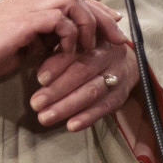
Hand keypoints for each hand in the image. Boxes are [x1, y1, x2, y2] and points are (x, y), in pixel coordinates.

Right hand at [0, 0, 122, 88]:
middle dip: (102, 15)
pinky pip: (60, 21)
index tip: (113, 21)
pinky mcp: (25, 20)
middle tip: (116, 36)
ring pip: (72, 3)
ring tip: (90, 47)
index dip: (95, 8)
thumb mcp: (21, 47)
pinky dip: (69, 38)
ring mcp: (28, 6)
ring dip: (87, 25)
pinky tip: (68, 54)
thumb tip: (61, 49)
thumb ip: (41, 43)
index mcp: (29, 3)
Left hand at [28, 16, 141, 132]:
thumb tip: (37, 66)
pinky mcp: (120, 95)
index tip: (40, 79)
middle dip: (57, 90)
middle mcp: (109, 55)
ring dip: (67, 106)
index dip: (57, 64)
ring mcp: (117, 76)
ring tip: (45, 117)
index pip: (75, 50)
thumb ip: (59, 49)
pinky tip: (71, 126)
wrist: (126, 61)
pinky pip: (104, 108)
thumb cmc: (90, 50)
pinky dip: (87, 117)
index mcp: (95, 37)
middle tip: (36, 103)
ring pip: (92, 92)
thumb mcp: (77, 42)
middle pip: (83, 72)